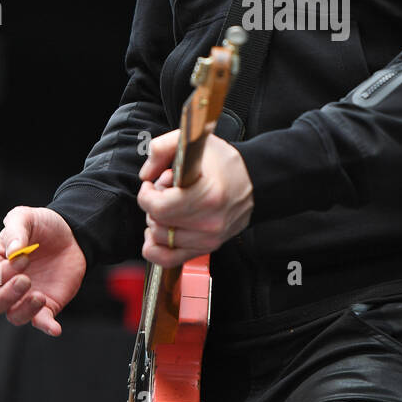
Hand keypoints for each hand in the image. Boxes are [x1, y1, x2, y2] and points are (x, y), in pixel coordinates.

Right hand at [0, 206, 86, 336]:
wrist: (71, 234)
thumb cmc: (41, 225)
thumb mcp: (25, 217)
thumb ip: (16, 229)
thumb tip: (13, 251)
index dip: (0, 274)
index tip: (23, 258)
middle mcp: (5, 285)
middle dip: (6, 296)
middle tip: (26, 279)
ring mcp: (24, 298)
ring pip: (12, 316)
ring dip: (24, 310)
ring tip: (40, 296)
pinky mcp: (46, 306)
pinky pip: (41, 322)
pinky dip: (47, 327)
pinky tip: (55, 328)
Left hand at [137, 131, 253, 267]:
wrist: (255, 181)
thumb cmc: (225, 164)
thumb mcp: (195, 143)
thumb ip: (162, 149)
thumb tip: (146, 174)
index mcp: (208, 196)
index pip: (159, 208)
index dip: (147, 194)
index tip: (152, 185)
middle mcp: (210, 222)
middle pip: (158, 223)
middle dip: (153, 205)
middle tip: (166, 191)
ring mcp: (210, 238)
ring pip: (160, 239)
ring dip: (158, 222)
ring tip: (171, 206)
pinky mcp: (208, 247)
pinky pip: (169, 259)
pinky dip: (156, 249)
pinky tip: (159, 233)